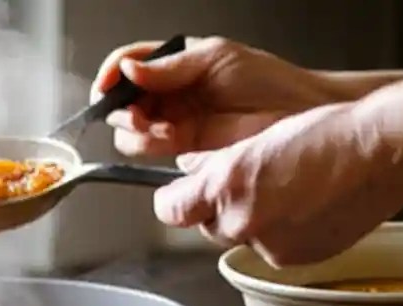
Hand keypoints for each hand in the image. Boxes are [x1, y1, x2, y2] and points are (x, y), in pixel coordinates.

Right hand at [91, 36, 346, 157]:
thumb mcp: (216, 59)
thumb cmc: (268, 80)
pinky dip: (150, 145)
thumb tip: (129, 69)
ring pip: (131, 128)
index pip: (129, 63)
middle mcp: (170, 91)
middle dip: (123, 107)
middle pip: (123, 99)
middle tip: (138, 113)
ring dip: (136, 129)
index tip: (105, 86)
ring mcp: (175, 120)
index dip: (111, 73)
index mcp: (176, 62)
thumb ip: (170, 66)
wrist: (297, 115)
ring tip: (160, 128)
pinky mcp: (184, 148)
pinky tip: (171, 139)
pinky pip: (150, 148)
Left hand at [152, 102, 402, 265]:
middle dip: (219, 208)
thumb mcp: (257, 136)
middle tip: (251, 183)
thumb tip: (191, 172)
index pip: (170, 209)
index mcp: (227, 184)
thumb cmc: (329, 135)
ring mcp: (268, 245)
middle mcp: (242, 220)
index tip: (178, 195)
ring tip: (285, 191)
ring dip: (250, 222)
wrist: (382, 155)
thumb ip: (217, 163)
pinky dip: (279, 234)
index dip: (175, 200)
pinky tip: (304, 207)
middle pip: (206, 225)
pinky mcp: (293, 260)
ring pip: (239, 238)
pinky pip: (270, 250)